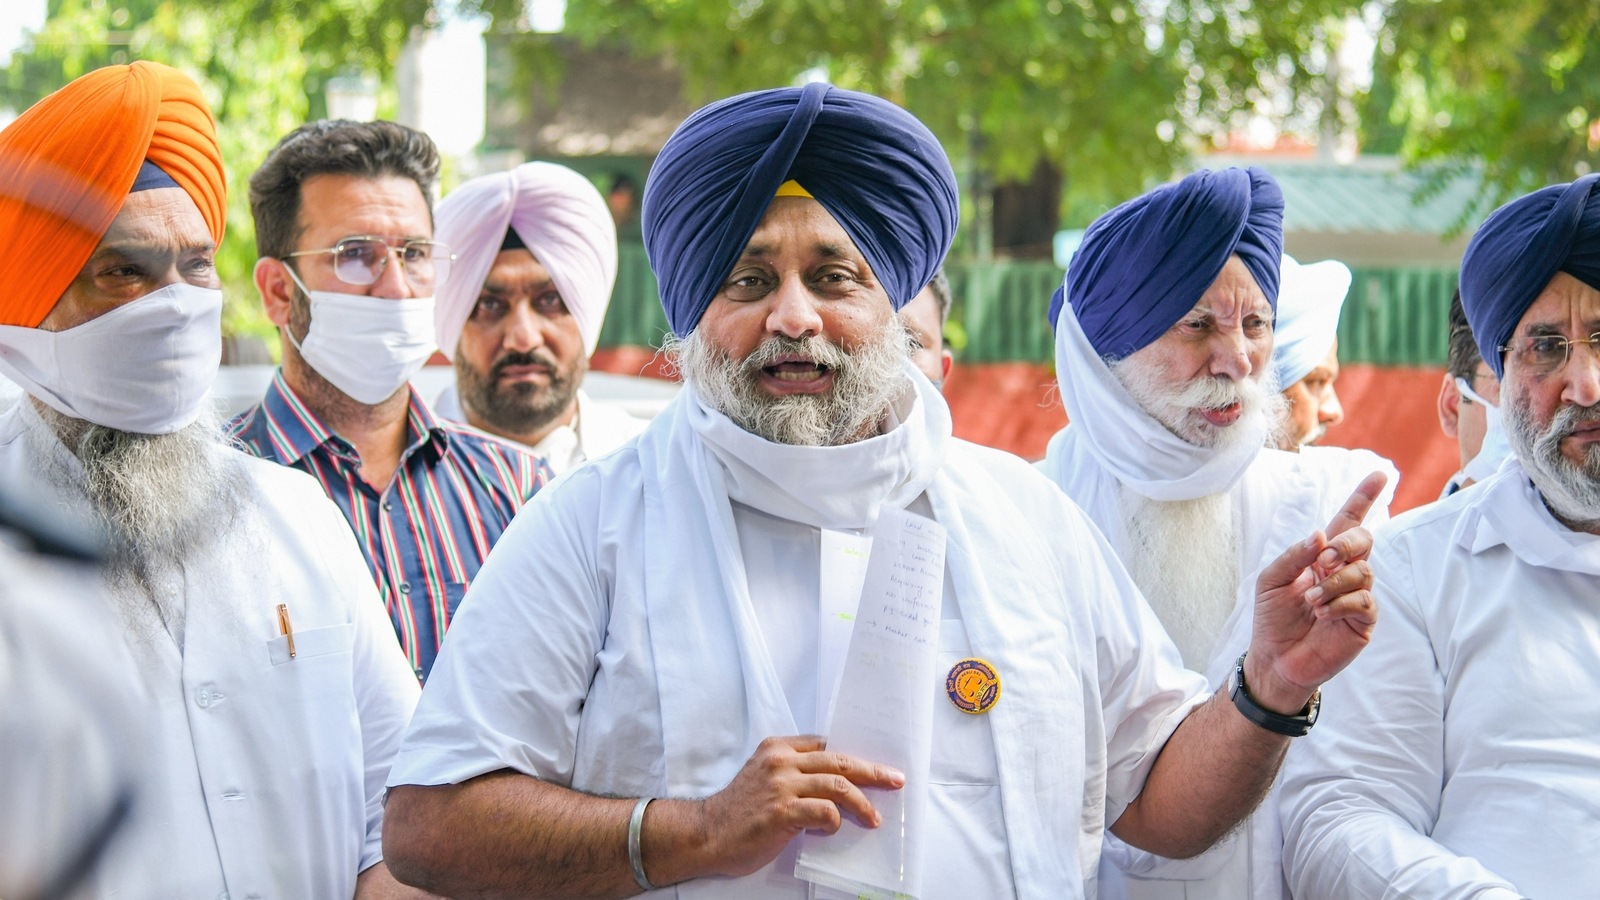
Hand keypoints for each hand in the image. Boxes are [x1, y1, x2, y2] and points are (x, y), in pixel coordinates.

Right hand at [697, 735, 903, 877]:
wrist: (707, 833)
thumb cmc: (739, 810)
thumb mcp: (764, 776)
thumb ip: (794, 772)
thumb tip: (837, 782)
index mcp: (778, 748)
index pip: (826, 744)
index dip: (855, 755)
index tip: (875, 765)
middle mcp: (781, 761)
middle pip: (840, 760)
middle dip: (873, 771)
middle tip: (894, 780)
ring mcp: (781, 786)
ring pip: (838, 785)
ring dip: (862, 803)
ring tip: (874, 817)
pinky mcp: (783, 812)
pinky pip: (825, 812)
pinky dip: (835, 822)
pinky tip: (831, 829)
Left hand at [1247, 471, 1386, 712]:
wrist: (1275, 659)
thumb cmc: (1272, 618)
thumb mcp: (1270, 580)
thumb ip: (1293, 555)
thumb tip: (1321, 535)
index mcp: (1322, 557)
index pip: (1347, 522)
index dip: (1363, 498)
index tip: (1379, 474)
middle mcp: (1344, 572)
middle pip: (1364, 540)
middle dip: (1346, 544)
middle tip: (1322, 561)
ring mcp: (1356, 596)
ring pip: (1364, 572)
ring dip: (1335, 582)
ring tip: (1312, 601)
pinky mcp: (1363, 621)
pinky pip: (1364, 601)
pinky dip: (1340, 603)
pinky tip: (1322, 613)